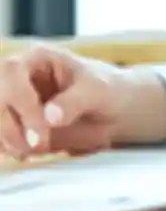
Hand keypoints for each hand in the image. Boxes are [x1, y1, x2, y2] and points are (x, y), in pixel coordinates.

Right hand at [0, 46, 125, 159]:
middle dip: (7, 127)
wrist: (110, 110)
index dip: (21, 105)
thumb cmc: (105, 91)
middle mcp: (14, 76)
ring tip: (33, 151)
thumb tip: (50, 117)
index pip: (10, 73)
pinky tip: (25, 153)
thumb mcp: (99, 91)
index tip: (40, 136)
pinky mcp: (7, 119)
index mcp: (37, 58)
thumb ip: (75, 101)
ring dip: (4, 140)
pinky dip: (5, 147)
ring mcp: (7, 98)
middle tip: (35, 147)